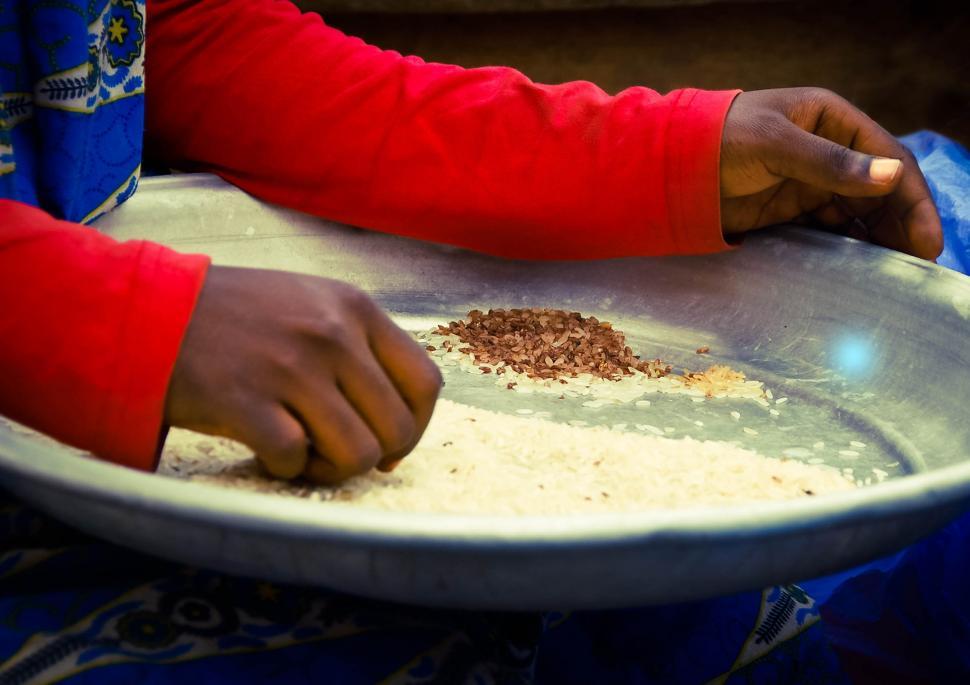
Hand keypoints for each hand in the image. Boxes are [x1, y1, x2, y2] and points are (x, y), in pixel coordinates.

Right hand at [164, 266, 441, 482]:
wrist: (154, 312)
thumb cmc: (241, 318)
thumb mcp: (314, 305)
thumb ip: (361, 350)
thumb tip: (399, 421)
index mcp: (355, 309)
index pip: (426, 382)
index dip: (416, 426)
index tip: (389, 443)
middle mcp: (331, 334)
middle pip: (397, 428)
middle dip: (373, 456)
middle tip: (336, 452)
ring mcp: (290, 367)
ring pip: (357, 454)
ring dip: (331, 469)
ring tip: (302, 452)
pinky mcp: (247, 400)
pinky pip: (294, 460)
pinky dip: (283, 469)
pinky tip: (264, 449)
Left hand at [720, 88, 942, 259]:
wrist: (667, 167)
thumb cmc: (718, 139)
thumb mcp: (775, 144)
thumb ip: (829, 162)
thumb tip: (891, 176)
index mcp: (830, 119)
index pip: (886, 157)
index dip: (911, 197)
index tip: (926, 237)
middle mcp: (826, 150)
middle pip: (878, 189)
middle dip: (901, 223)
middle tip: (919, 261)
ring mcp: (808, 182)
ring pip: (856, 212)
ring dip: (877, 237)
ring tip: (896, 270)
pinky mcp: (788, 210)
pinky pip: (827, 229)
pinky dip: (845, 247)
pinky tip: (859, 267)